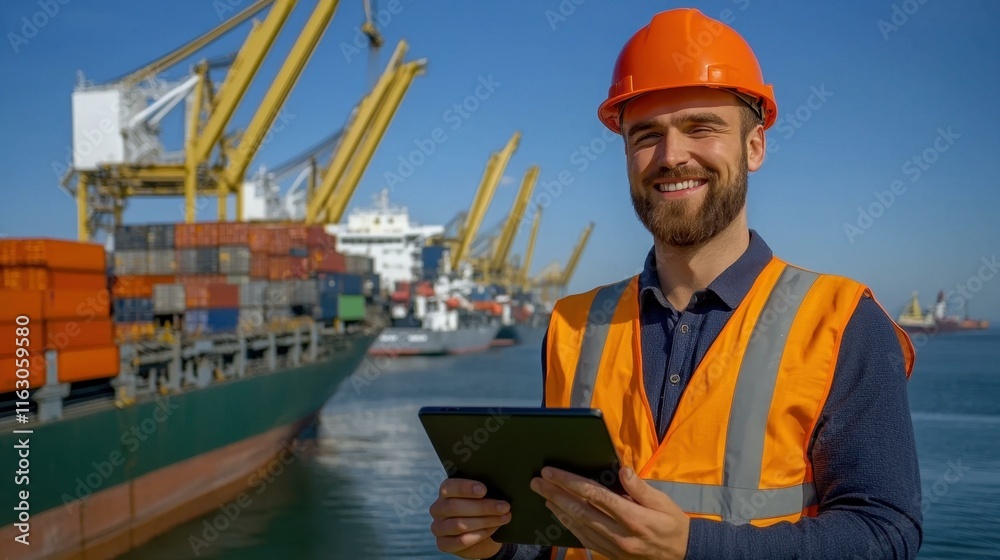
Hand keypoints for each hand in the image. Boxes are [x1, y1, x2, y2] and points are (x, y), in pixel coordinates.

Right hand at [429, 478, 511, 558]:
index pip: (449, 487)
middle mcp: (438, 508)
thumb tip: (499, 489)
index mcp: (445, 492)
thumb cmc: (482, 512)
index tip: (484, 490)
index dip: (466, 488)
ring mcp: (438, 528)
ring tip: (503, 518)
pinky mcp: (443, 544)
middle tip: (504, 507)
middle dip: (483, 507)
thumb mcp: (483, 499)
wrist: (483, 538)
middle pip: (455, 506)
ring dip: (485, 521)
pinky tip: (492, 530)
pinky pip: (461, 540)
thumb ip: (485, 493)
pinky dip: (480, 534)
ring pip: (459, 524)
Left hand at [530, 466, 689, 558]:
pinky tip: (559, 515)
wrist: (683, 556)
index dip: (570, 482)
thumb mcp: (663, 502)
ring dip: (558, 509)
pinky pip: (585, 539)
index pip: (594, 495)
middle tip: (537, 481)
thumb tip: (622, 470)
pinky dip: (569, 525)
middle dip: (555, 493)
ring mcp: (614, 548)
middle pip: (580, 510)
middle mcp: (620, 534)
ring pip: (578, 526)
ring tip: (543, 494)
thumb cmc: (673, 524)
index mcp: (633, 517)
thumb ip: (640, 487)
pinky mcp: (611, 554)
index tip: (552, 471)